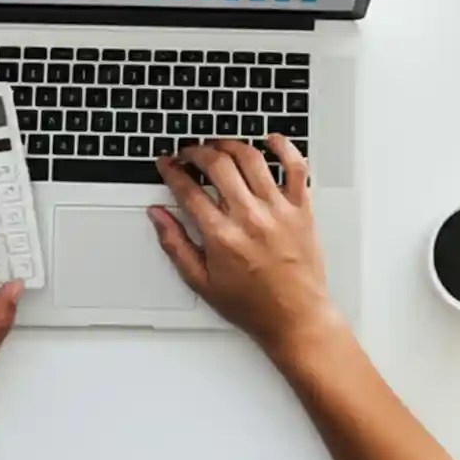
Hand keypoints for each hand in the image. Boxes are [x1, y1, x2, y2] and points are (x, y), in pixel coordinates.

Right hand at [149, 135, 349, 364]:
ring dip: (230, 145)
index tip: (167, 164)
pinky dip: (284, 148)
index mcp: (222, 237)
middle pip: (218, 165)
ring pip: (251, 158)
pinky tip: (270, 141)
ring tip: (219, 146)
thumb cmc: (253, 305)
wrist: (296, 318)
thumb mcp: (201, 281)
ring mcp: (278, 210)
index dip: (172, 171)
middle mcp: (250, 218)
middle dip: (197, 152)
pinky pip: (296, 167)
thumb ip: (175, 244)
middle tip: (190, 153)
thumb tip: (158, 216)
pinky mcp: (302, 209)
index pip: (188, 190)